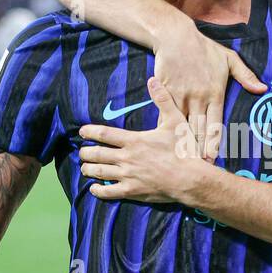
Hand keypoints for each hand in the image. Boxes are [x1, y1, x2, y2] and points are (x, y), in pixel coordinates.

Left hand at [79, 77, 214, 204]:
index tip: (82, 132)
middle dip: (85, 152)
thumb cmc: (184, 150)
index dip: (89, 131)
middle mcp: (127, 157)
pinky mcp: (132, 191)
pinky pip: (109, 192)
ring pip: (99, 172)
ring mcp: (128, 175)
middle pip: (97, 153)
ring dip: (88, 169)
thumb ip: (163, 100)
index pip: (103, 133)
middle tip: (82, 152)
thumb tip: (154, 80)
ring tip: (84, 168)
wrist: (190, 178)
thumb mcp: (175, 121)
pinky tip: (94, 188)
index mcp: (134, 140)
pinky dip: (98, 190)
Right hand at [153, 30, 265, 159]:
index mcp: (215, 93)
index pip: (215, 124)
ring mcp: (181, 97)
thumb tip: (262, 89)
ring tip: (182, 163)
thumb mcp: (229, 58)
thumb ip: (246, 76)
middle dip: (198, 151)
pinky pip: (165, 116)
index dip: (213, 143)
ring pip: (181, 126)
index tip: (213, 159)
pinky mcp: (166, 94)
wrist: (175, 37)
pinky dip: (165, 131)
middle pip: (198, 130)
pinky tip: (164, 144)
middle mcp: (198, 98)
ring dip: (182, 145)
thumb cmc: (204, 48)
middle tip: (198, 169)